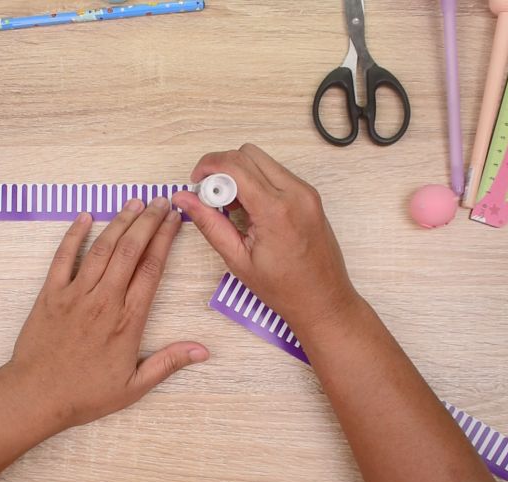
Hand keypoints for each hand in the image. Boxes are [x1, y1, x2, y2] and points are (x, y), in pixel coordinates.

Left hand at [7, 197, 209, 429]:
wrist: (36, 396)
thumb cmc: (85, 394)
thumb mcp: (134, 386)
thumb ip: (168, 363)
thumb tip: (203, 351)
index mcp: (128, 320)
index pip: (152, 269)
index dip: (165, 240)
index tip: (175, 221)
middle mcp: (104, 300)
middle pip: (130, 250)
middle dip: (147, 221)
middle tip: (161, 201)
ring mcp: (76, 294)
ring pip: (102, 249)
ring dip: (119, 222)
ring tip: (134, 202)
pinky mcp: (50, 294)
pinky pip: (63, 257)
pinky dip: (74, 235)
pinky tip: (85, 217)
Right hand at [172, 144, 359, 338]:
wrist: (324, 301)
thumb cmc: (284, 289)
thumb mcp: (238, 259)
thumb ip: (209, 223)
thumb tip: (184, 199)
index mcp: (275, 210)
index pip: (235, 165)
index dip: (208, 167)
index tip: (195, 182)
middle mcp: (295, 193)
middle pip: (248, 154)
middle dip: (222, 168)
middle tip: (211, 195)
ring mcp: (306, 193)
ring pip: (263, 161)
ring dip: (241, 174)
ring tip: (232, 207)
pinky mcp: (310, 197)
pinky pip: (278, 174)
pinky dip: (258, 181)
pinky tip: (250, 209)